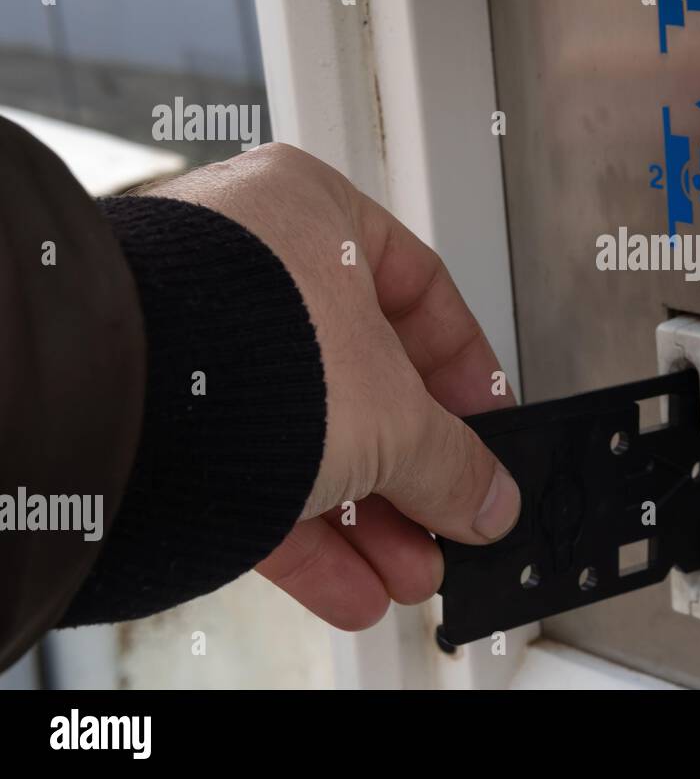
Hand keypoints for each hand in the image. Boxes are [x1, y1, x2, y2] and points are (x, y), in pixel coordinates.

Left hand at [143, 143, 520, 629]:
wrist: (118, 404)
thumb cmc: (241, 344)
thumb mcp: (396, 414)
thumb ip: (455, 460)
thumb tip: (487, 497)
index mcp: (311, 211)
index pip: (421, 289)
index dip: (467, 370)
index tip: (486, 426)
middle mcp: (249, 264)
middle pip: (364, 380)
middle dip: (413, 471)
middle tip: (445, 513)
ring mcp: (197, 338)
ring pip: (307, 436)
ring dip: (367, 518)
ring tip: (402, 568)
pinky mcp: (160, 413)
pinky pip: (249, 473)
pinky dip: (305, 533)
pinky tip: (346, 582)